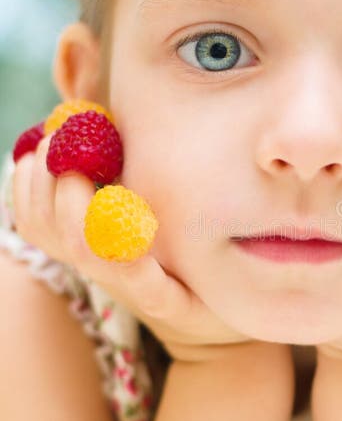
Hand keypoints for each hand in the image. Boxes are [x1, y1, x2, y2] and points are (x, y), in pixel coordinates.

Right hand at [11, 135, 258, 363]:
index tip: (43, 144)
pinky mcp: (174, 305)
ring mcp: (134, 287)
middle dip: (45, 183)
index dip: (27, 181)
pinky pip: (147, 287)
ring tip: (80, 178)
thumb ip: (122, 162)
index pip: (35, 216)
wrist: (235, 309)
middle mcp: (103, 265)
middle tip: (59, 147)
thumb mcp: (152, 199)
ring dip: (76, 212)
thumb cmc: (188, 247)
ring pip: (86, 255)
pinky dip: (131, 257)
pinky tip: (137, 227)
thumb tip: (94, 112)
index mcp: (92, 241)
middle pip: (48, 230)